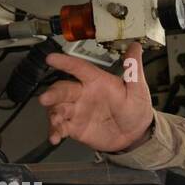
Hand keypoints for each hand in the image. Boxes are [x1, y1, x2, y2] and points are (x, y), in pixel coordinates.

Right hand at [39, 41, 153, 151]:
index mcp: (96, 82)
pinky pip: (61, 127)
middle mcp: (83, 94)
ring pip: (58, 108)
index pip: (78, 69)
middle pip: (63, 89)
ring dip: (53, 113)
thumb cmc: (135, 109)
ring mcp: (77, 110)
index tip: (51, 58)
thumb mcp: (138, 89)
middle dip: (53, 93)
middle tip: (46, 99)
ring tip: (55, 121)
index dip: (65, 63)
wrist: (135, 135)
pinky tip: (55, 137)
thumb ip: (133, 69)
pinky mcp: (75, 127)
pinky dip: (55, 131)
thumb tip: (136, 47)